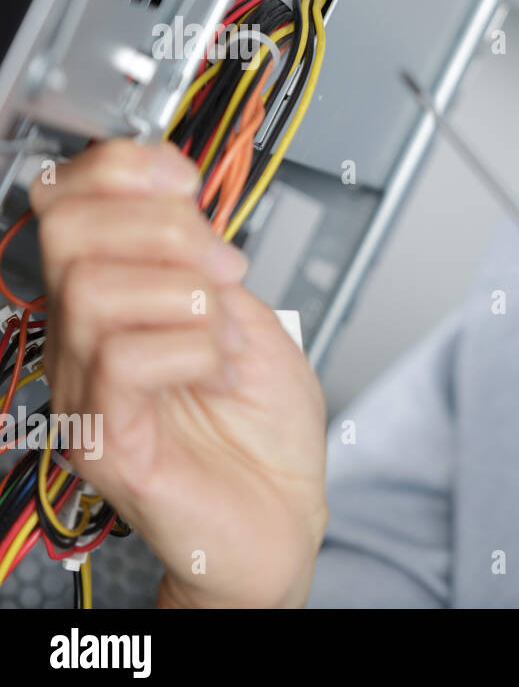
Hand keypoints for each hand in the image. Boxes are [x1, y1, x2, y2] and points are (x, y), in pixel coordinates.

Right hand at [28, 139, 326, 607]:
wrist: (282, 519)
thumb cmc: (266, 433)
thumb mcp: (252, 319)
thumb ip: (207, 267)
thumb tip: (183, 217)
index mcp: (117, 300)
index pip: (68, 201)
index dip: (125, 168)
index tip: (185, 181)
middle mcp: (85, 340)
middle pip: (67, 229)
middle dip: (164, 228)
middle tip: (222, 271)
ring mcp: (85, 391)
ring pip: (92, 289)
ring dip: (183, 293)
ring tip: (221, 330)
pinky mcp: (103, 440)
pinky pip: (122, 359)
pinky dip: (190, 346)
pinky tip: (214, 368)